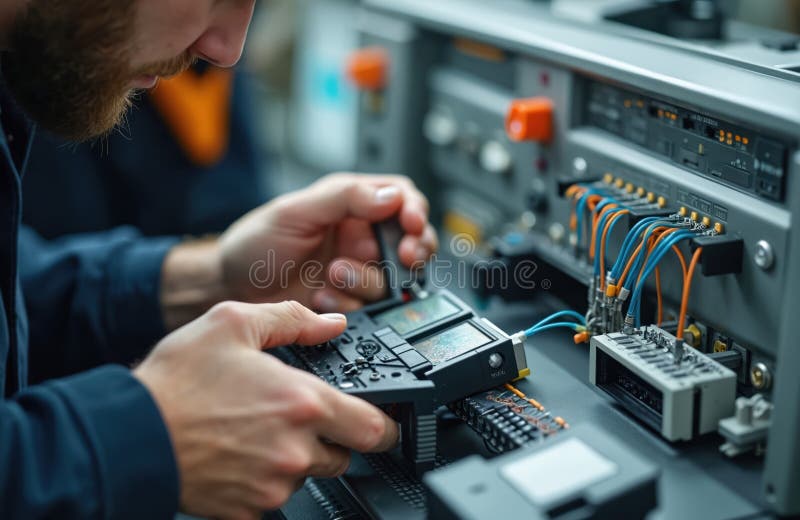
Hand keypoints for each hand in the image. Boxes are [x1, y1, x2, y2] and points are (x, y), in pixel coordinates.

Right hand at [135, 300, 398, 519]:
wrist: (129, 434)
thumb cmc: (176, 382)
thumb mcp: (232, 323)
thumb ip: (292, 319)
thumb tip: (331, 323)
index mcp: (301, 404)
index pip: (375, 427)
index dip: (384, 423)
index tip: (379, 418)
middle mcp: (295, 450)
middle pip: (345, 455)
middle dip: (334, 438)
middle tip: (303, 419)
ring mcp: (272, 486)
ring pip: (309, 476)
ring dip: (297, 457)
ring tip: (259, 431)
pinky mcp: (248, 511)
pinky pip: (274, 499)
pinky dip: (265, 480)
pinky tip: (240, 456)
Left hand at [219, 172, 437, 310]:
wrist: (231, 288)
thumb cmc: (256, 243)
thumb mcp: (296, 211)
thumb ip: (344, 198)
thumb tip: (390, 196)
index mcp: (353, 204)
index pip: (402, 198)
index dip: (415, 210)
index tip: (412, 224)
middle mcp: (361, 236)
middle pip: (413, 240)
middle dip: (413, 250)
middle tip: (402, 257)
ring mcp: (359, 271)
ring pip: (394, 278)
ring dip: (366, 278)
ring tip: (333, 274)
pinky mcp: (352, 301)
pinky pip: (371, 307)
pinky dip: (350, 303)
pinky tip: (322, 296)